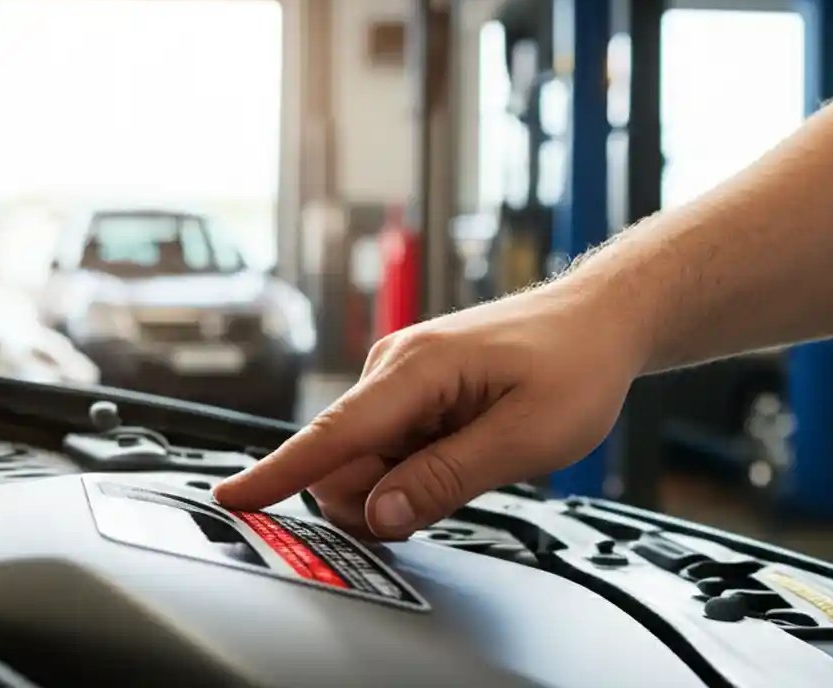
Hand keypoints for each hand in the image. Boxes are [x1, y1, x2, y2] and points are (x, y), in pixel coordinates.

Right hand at [212, 273, 647, 539]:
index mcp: (416, 370)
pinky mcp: (414, 393)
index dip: (279, 474)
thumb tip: (380, 512)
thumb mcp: (526, 437)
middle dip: (380, 497)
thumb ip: (448, 477)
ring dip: (405, 483)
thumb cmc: (574, 364)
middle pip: (346, 462)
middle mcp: (395, 369)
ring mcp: (402, 380)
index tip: (232, 499)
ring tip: (476, 460)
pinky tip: (465, 453)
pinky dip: (417, 468)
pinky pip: (391, 449)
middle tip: (457, 487)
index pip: (333, 435)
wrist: (600, 320)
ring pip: (368, 461)